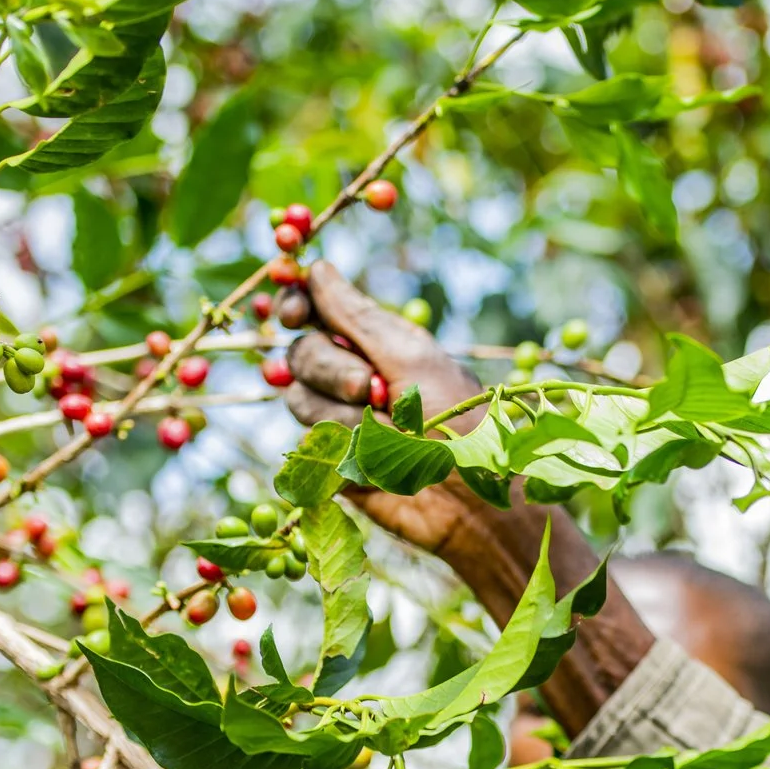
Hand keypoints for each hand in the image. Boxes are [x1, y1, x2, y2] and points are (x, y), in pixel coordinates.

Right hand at [270, 263, 654, 735]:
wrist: (475, 501)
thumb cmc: (461, 421)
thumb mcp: (410, 358)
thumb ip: (356, 316)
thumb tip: (316, 268)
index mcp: (376, 341)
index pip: (314, 310)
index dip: (297, 307)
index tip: (294, 313)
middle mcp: (354, 375)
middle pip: (301, 353)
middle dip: (332, 370)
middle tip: (373, 390)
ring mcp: (342, 419)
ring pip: (299, 398)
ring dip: (340, 414)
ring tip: (390, 432)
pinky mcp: (336, 461)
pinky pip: (309, 443)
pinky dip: (340, 448)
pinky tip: (375, 460)